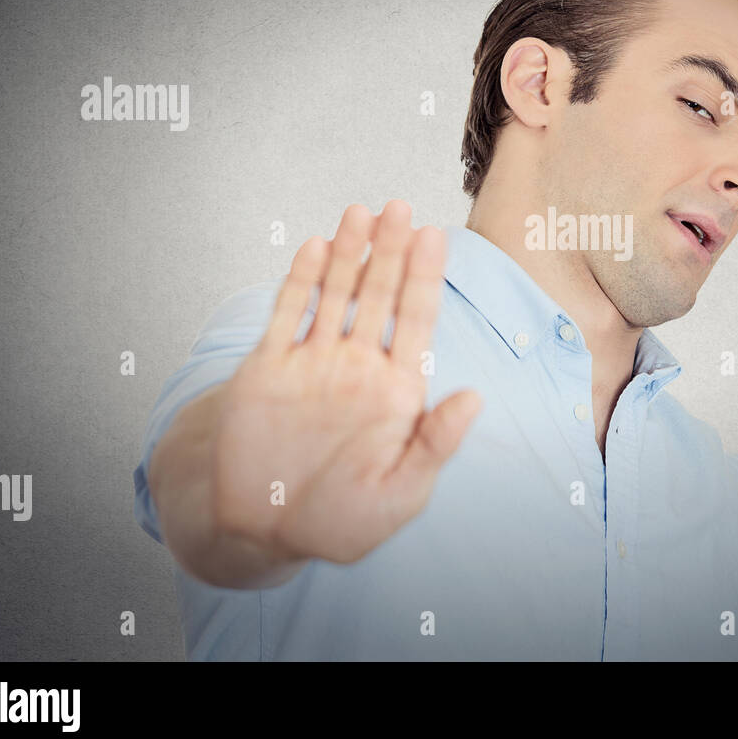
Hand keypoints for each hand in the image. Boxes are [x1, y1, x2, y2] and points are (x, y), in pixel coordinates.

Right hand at [209, 200, 481, 564]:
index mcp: (396, 392)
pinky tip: (316, 247)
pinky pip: (288, 316)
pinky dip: (300, 281)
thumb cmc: (339, 523)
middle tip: (401, 206)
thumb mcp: (398, 494)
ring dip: (349, 254)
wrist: (261, 531)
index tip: (435, 236)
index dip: (425, 278)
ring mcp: (313, 364)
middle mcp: (358, 368)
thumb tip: (476, 398)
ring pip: (335, 295)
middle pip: (379, 296)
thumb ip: (435, 445)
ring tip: (362, 212)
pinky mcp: (270, 369)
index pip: (417, 321)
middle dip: (391, 251)